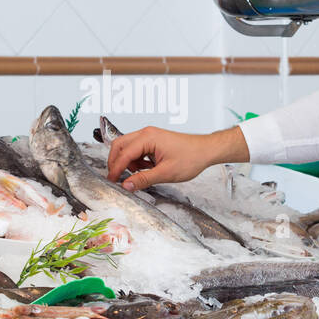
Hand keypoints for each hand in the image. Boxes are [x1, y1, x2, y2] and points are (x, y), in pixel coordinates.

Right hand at [106, 127, 248, 190]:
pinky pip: (137, 149)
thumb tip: (127, 185)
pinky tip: (147, 169)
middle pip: (120, 145)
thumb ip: (144, 179)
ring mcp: (149, 136)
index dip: (115, 168)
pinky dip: (137, 160)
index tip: (111, 180)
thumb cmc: (191, 157)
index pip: (124, 153)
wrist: (206, 150)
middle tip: (117, 177)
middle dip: (116, 162)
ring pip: (128, 147)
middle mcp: (146, 133)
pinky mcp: (153, 141)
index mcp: (148, 138)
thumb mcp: (165, 173)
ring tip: (141, 174)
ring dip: (128, 162)